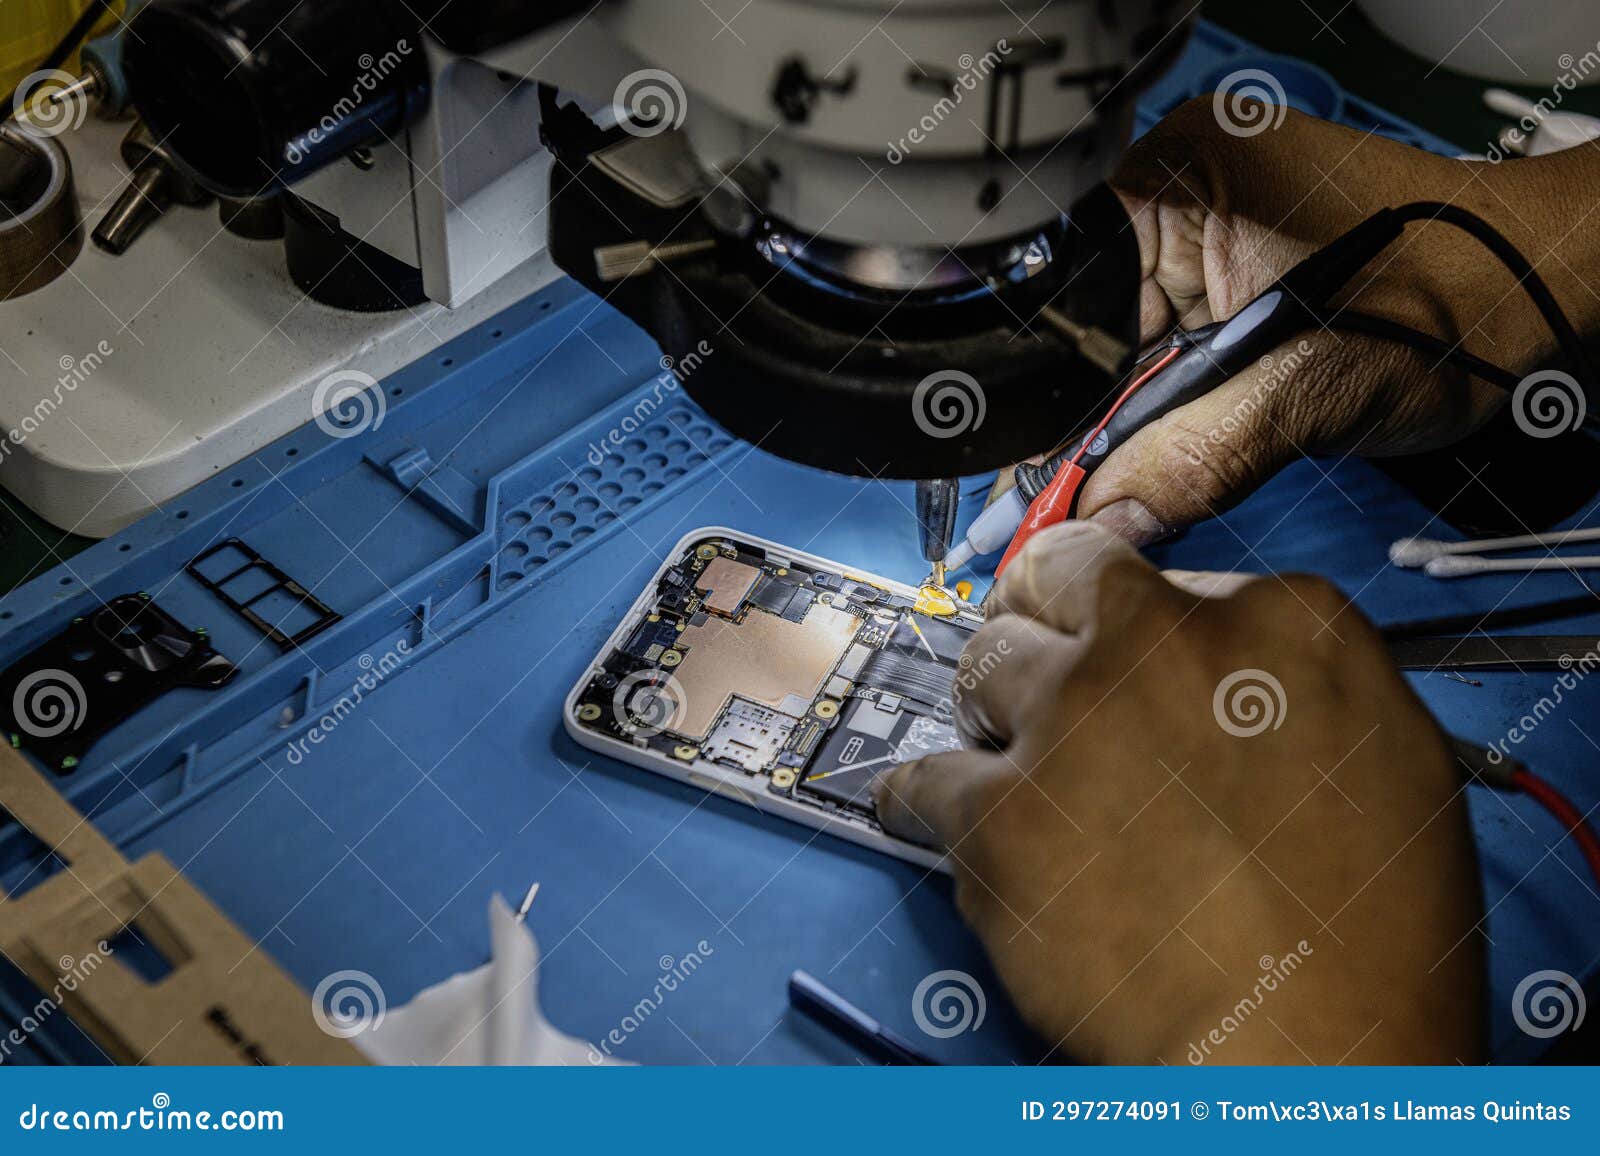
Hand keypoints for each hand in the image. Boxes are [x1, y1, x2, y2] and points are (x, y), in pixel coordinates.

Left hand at [874, 522, 1483, 1063]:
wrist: (1314, 1056)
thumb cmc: (1368, 936)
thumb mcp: (1389, 758)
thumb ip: (1286, 679)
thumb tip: (1216, 662)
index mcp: (1278, 622)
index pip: (1156, 575)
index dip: (1125, 619)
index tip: (1109, 646)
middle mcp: (1165, 644)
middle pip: (1053, 581)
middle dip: (1037, 615)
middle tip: (1030, 658)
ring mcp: (1072, 722)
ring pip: (980, 666)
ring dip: (988, 710)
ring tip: (1008, 758)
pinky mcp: (998, 814)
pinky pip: (917, 780)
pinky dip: (917, 800)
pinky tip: (927, 815)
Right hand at [1079, 98, 1599, 543]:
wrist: (1545, 290)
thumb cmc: (1465, 296)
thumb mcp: (1322, 383)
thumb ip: (1202, 454)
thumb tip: (1101, 520)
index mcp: (1174, 174)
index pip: (1058, 292)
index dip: (1043, 394)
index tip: (1037, 479)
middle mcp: (1169, 197)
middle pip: (1074, 331)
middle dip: (1082, 423)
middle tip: (1062, 512)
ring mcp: (1190, 241)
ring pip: (1109, 358)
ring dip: (1122, 428)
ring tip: (1129, 484)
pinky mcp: (1213, 285)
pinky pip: (1152, 364)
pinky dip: (1158, 419)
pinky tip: (1167, 456)